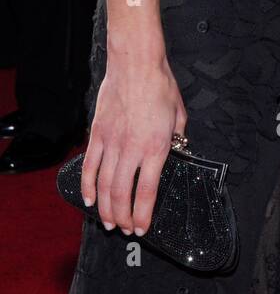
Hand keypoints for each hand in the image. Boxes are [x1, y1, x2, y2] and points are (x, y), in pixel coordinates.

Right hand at [81, 56, 186, 236]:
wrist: (136, 64)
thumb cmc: (160, 86)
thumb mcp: (179, 114)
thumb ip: (178, 138)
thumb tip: (178, 151)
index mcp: (156, 147)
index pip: (146, 192)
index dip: (142, 215)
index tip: (142, 228)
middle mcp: (131, 149)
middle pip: (121, 195)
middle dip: (122, 218)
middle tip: (124, 229)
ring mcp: (111, 142)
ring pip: (104, 185)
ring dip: (105, 208)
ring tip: (108, 222)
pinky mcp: (97, 134)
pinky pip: (89, 166)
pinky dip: (87, 185)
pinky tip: (89, 199)